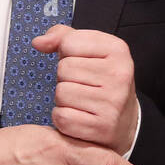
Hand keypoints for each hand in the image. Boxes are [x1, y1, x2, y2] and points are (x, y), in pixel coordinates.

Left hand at [35, 25, 138, 155]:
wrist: (126, 121)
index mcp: (118, 49)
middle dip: (66, 78)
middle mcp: (119, 74)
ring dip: (64, 99)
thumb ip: (64, 37)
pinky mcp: (102, 127)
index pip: (69, 43)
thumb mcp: (92, 50)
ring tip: (82, 101)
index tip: (84, 64)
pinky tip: (80, 116)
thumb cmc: (102, 81)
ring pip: (61, 93)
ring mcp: (112, 102)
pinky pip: (62, 117)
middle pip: (64, 68)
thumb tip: (38, 42)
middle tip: (84, 85)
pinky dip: (64, 118)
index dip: (68, 54)